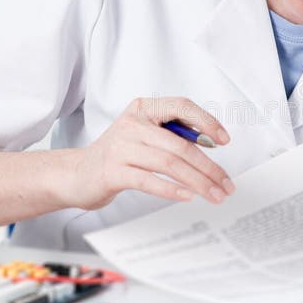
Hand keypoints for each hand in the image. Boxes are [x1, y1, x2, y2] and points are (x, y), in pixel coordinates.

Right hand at [64, 97, 234, 210]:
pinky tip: (188, 196)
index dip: (206, 122)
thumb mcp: (145, 135)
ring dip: (197, 181)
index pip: (181, 106)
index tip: (224, 140)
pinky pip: (149, 180)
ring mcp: (121, 147)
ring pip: (169, 163)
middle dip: (209, 167)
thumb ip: (172, 134)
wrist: (76, 175)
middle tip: (225, 184)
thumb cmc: (117, 156)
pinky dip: (171, 189)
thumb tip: (210, 141)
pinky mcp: (113, 171)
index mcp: (144, 109)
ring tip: (214, 195)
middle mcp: (132, 124)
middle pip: (180, 144)